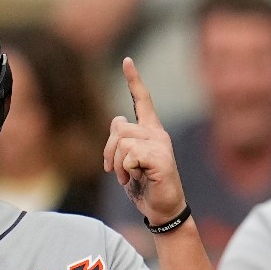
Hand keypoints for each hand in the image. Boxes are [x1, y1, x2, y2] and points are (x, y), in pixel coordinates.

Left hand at [104, 58, 185, 223]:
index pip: (142, 101)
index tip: (127, 60)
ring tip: (127, 177)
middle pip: (118, 126)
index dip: (134, 80)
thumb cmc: (144, 185)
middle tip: (114, 170)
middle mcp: (157, 134)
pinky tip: (136, 178)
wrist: (161, 209)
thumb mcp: (127, 160)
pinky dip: (126, 170)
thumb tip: (117, 122)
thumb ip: (121, 140)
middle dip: (109, 151)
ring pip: (121, 142)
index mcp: (150, 131)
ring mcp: (161, 146)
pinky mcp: (161, 159)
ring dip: (117, 164)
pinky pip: (129, 155)